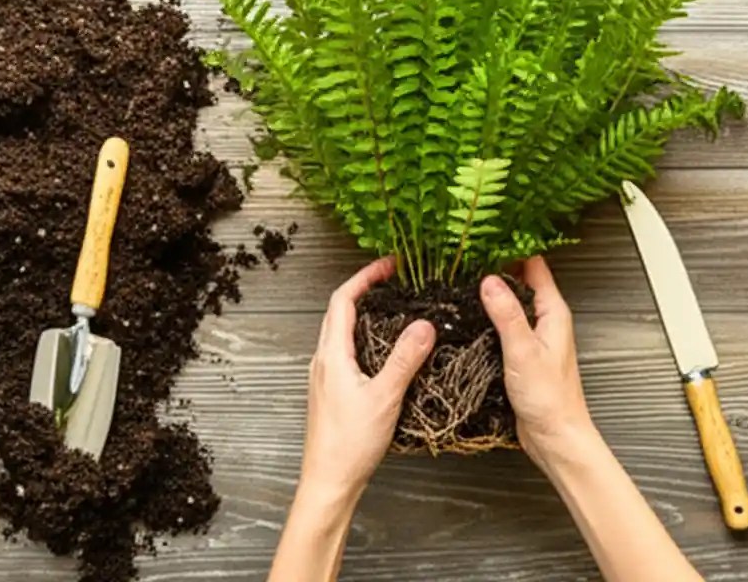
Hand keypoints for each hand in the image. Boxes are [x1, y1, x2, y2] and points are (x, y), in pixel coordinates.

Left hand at [299, 256, 436, 499]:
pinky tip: (384, 351)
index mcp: (332, 355)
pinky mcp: (331, 391)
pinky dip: (364, 338)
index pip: (342, 300)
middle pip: (338, 312)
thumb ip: (405, 359)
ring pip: (341, 332)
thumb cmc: (350, 444)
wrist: (329, 481)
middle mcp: (323, 361)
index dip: (364, 277)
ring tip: (392, 309)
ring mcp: (325, 377)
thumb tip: (424, 325)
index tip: (388, 266)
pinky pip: (346, 352)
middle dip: (365, 290)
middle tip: (392, 281)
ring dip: (363, 314)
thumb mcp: (385, 397)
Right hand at [480, 255, 596, 469]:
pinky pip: (506, 325)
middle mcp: (546, 321)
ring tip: (466, 282)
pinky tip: (472, 318)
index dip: (512, 250)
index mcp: (553, 313)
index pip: (534, 266)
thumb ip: (507, 314)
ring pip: (512, 304)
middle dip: (498, 268)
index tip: (487, 241)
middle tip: (469, 258)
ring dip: (493, 294)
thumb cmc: (550, 399)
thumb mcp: (523, 351)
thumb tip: (490, 281)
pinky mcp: (523, 354)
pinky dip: (490, 317)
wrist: (555, 436)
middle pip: (522, 281)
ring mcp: (535, 337)